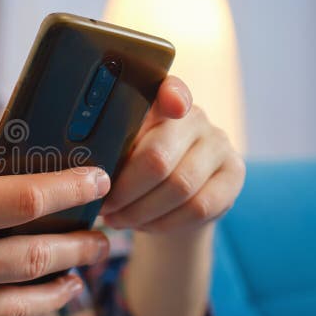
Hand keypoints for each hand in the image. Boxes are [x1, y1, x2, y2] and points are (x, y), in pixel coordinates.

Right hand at [0, 68, 110, 315]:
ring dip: (62, 288)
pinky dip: (18, 312)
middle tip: (103, 235)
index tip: (96, 180)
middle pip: (37, 256)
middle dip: (81, 244)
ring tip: (82, 274)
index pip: (22, 200)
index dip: (68, 188)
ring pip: (23, 303)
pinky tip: (29, 299)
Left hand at [99, 76, 244, 236]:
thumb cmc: (132, 169)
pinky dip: (164, 222)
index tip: (171, 106)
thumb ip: (108, 147)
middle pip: (159, 157)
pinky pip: (198, 207)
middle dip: (124, 189)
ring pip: (179, 186)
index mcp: (160, 102)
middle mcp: (195, 117)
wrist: (171, 201)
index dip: (172, 96)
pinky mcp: (234, 176)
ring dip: (140, 211)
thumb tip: (82, 164)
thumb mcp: (118, 152)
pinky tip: (144, 224)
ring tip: (116, 219)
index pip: (170, 90)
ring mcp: (219, 145)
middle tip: (102, 205)